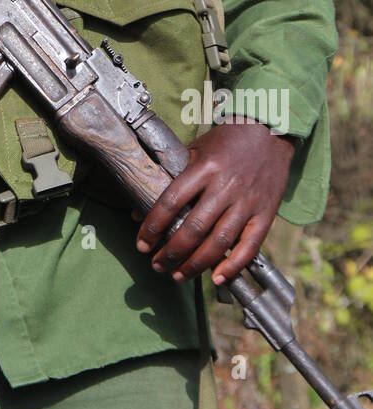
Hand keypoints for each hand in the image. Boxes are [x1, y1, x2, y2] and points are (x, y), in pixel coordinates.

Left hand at [134, 118, 295, 286]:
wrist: (269, 131)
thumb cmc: (226, 141)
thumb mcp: (195, 150)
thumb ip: (170, 177)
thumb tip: (138, 210)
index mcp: (205, 167)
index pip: (172, 201)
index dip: (154, 226)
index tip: (142, 244)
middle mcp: (226, 186)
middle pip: (194, 228)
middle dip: (172, 252)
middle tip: (157, 265)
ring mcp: (247, 202)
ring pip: (219, 242)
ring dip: (196, 264)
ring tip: (178, 275)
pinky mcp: (266, 213)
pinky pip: (250, 246)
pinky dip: (233, 265)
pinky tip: (217, 277)